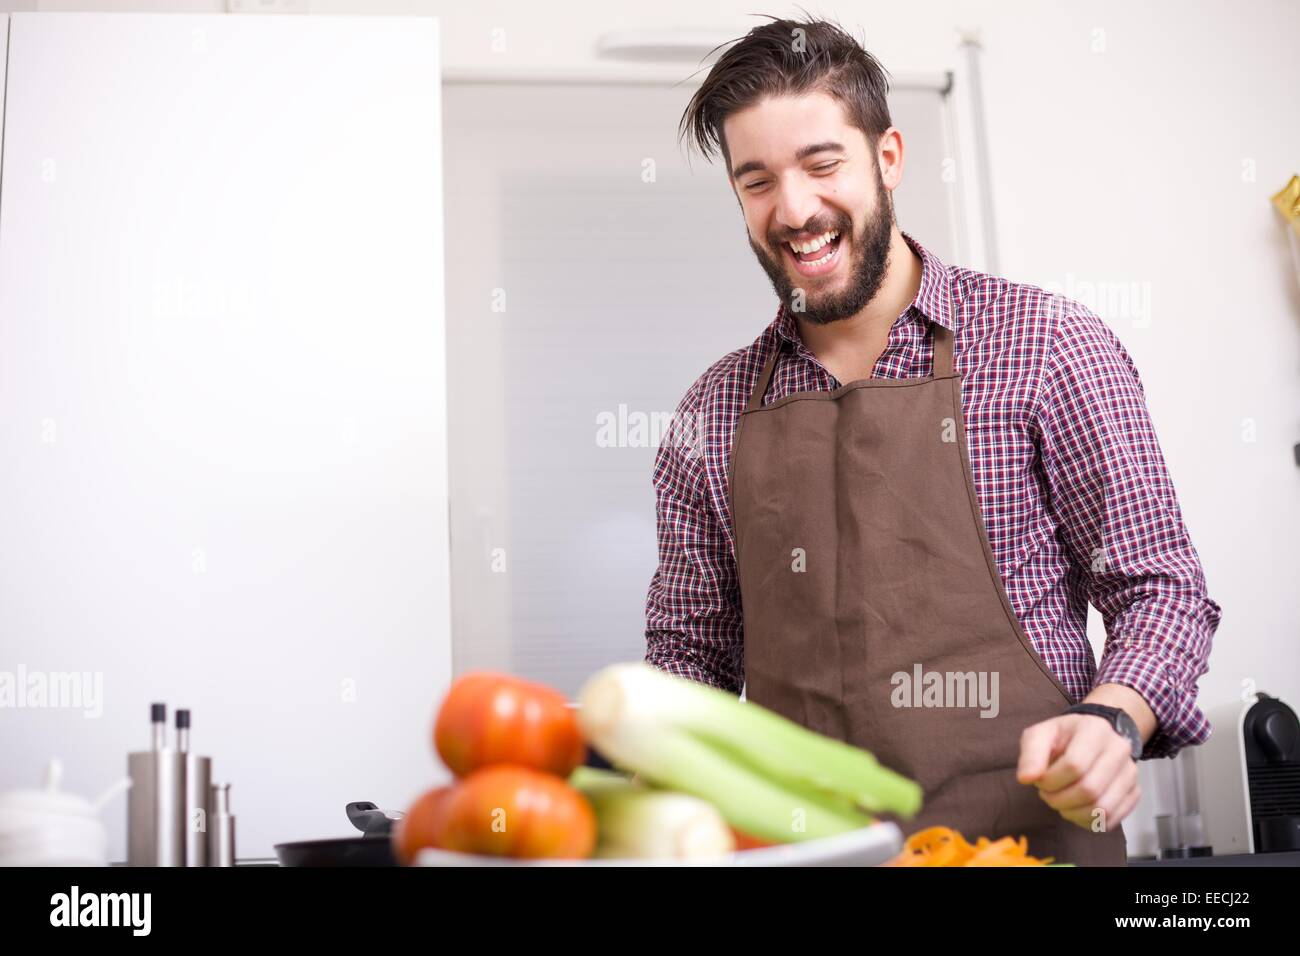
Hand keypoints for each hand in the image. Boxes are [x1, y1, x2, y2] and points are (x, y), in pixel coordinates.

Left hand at [1016, 713, 1140, 831]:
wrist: (1093, 736)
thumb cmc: (1063, 737)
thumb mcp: (1040, 735)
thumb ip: (1030, 755)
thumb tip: (1026, 779)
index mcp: (1095, 730)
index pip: (1075, 765)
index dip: (1051, 781)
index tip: (1040, 780)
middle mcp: (1119, 750)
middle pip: (1090, 790)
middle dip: (1060, 800)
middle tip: (1047, 795)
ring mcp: (1131, 772)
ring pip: (1103, 809)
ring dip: (1073, 813)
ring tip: (1060, 802)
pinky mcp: (1134, 792)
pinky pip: (1112, 819)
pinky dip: (1088, 821)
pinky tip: (1075, 809)